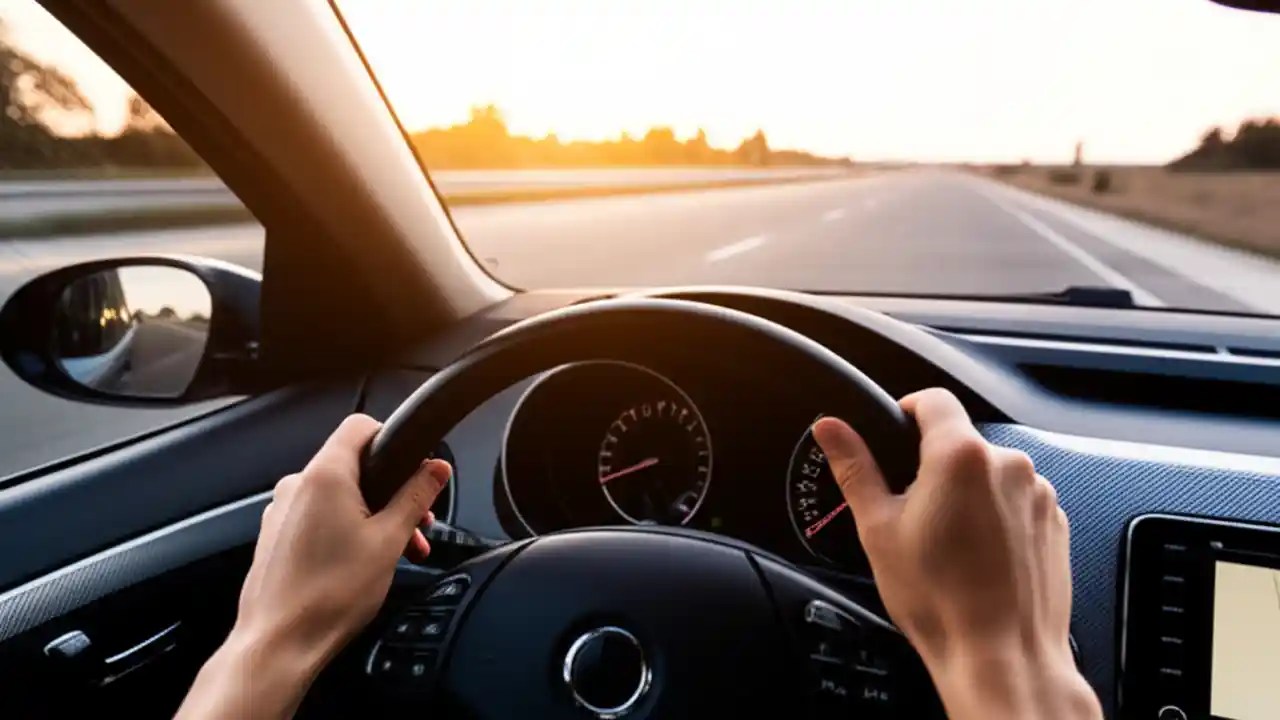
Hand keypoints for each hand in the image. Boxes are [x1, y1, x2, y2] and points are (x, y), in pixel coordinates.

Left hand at [177, 414, 448, 719]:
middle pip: (353, 466)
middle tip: (416, 524)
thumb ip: (416, 497)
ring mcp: (281, 511)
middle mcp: (297, 486)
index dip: (393, 440)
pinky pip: (316, 517)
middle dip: (390, 491)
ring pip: (337, 495)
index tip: (415, 468)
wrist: (279, 643)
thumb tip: (436, 469)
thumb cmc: (329, 595)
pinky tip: (362, 562)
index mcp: (325, 476)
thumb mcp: (389, 540)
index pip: (361, 427)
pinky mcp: (275, 536)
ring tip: (395, 551)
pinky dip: (344, 529)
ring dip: (371, 514)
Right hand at [813, 389, 1099, 719]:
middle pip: (961, 442)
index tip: (895, 435)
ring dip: (969, 494)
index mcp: (960, 456)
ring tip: (950, 545)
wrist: (1001, 656)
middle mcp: (1008, 465)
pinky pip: (1017, 502)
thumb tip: (829, 428)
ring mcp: (1038, 494)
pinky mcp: (1055, 521)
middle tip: (913, 513)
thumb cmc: (940, 601)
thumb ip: (855, 467)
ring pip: (990, 474)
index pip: (933, 400)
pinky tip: (979, 557)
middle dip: (934, 468)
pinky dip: (997, 518)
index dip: (907, 411)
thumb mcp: (878, 529)